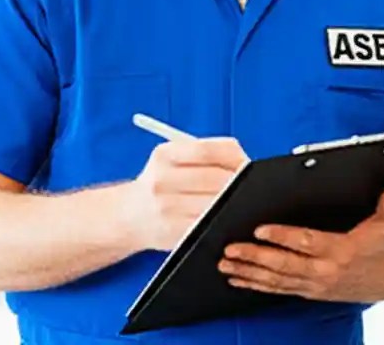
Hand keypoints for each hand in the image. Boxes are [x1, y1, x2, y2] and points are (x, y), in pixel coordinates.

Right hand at [124, 137, 248, 252]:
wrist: (128, 216)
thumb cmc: (161, 184)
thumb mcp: (171, 160)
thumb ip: (205, 155)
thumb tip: (246, 162)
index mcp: (164, 155)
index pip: (207, 151)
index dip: (234, 156)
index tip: (247, 164)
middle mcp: (162, 179)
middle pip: (215, 179)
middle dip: (241, 183)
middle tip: (255, 187)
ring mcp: (167, 208)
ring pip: (215, 204)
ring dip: (236, 205)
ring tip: (245, 204)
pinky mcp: (172, 232)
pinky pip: (208, 226)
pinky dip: (224, 222)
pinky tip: (229, 220)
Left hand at [218, 186, 383, 302]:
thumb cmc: (381, 248)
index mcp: (340, 250)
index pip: (306, 242)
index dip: (282, 236)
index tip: (260, 229)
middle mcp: (324, 270)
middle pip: (284, 264)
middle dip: (255, 257)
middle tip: (231, 249)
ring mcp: (315, 284)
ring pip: (276, 280)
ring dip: (249, 273)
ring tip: (226, 264)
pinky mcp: (309, 292)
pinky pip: (278, 290)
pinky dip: (256, 285)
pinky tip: (237, 279)